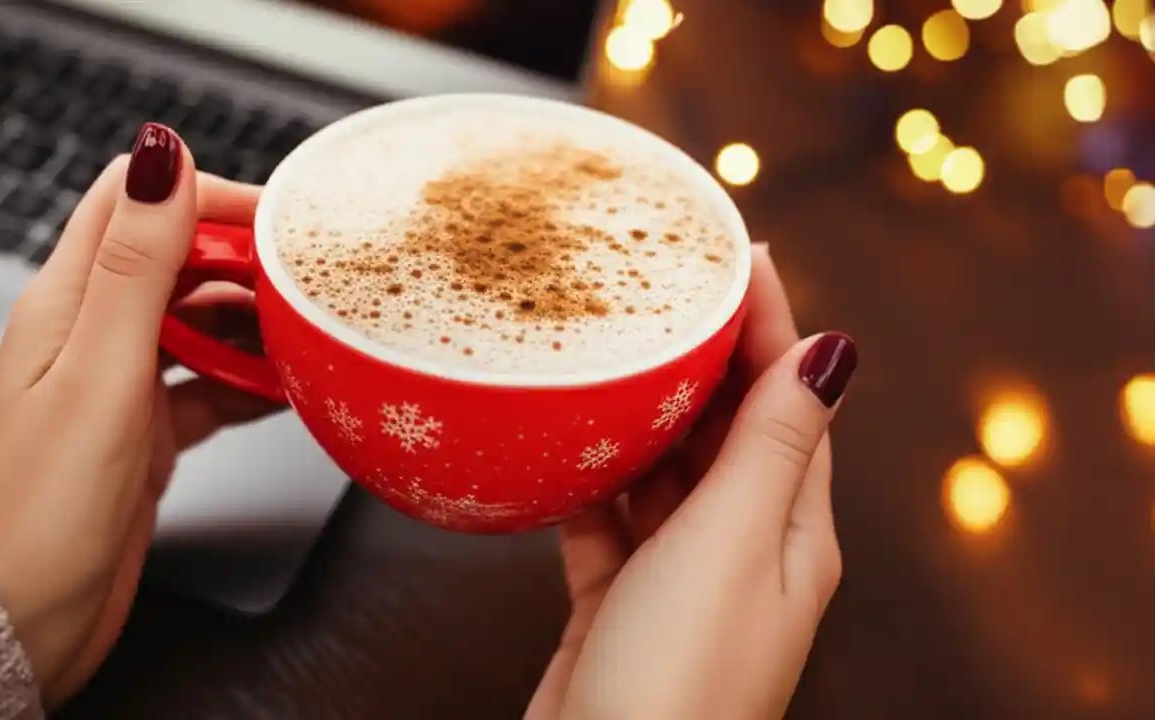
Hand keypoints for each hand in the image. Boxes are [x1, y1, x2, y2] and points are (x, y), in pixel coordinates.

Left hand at [0, 126, 276, 705]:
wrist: (17, 618)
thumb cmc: (37, 510)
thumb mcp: (100, 373)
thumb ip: (137, 267)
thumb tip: (159, 159)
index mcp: (69, 302)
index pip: (138, 204)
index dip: (209, 194)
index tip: (278, 215)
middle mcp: (93, 335)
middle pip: (179, 262)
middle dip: (246, 261)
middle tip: (309, 283)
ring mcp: (120, 385)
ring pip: (200, 325)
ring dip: (253, 323)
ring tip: (306, 336)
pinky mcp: (144, 433)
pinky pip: (209, 387)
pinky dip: (249, 384)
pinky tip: (284, 392)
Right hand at [527, 245, 857, 719]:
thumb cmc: (678, 680)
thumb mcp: (731, 544)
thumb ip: (773, 447)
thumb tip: (835, 353)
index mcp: (790, 533)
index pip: (789, 401)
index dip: (768, 323)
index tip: (737, 252)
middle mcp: (741, 552)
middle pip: (727, 430)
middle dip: (701, 356)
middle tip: (662, 285)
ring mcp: (675, 580)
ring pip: (663, 471)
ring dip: (643, 413)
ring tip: (612, 346)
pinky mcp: (614, 605)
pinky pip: (605, 520)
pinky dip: (589, 481)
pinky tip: (567, 445)